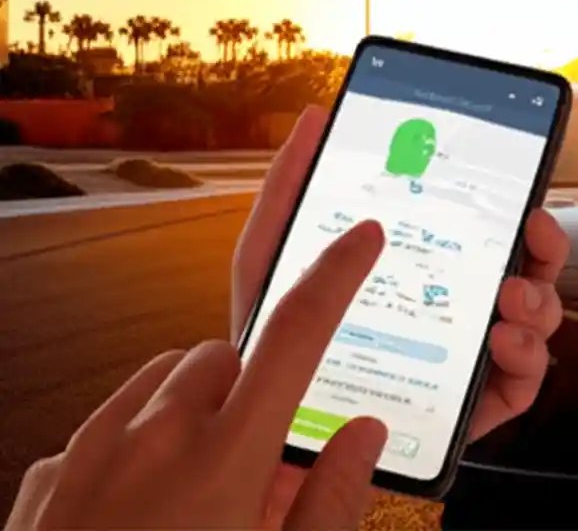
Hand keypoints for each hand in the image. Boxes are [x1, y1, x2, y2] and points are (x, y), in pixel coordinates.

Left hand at [6, 222, 389, 530]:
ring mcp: (90, 450)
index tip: (358, 241)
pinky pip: (106, 425)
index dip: (337, 276)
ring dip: (194, 408)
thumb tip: (363, 434)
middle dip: (255, 386)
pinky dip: (137, 442)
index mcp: (226, 456)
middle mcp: (152, 434)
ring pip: (162, 382)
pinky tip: (145, 508)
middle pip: (224, 357)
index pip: (298, 335)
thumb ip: (331, 500)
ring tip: (205, 484)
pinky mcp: (47, 476)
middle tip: (265, 458)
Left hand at [231, 106, 568, 520]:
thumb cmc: (259, 348)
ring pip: (531, 328)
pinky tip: (502, 346)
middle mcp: (451, 315)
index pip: (486, 235)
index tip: (525, 196)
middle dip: (544, 253)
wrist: (248, 444)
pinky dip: (523, 366)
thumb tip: (314, 118)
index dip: (517, 212)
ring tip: (511, 299)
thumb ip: (289, 190)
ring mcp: (462, 365)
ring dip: (537, 305)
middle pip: (524, 275)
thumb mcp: (268, 262)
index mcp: (419, 272)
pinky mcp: (464, 416)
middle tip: (535, 235)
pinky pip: (514, 390)